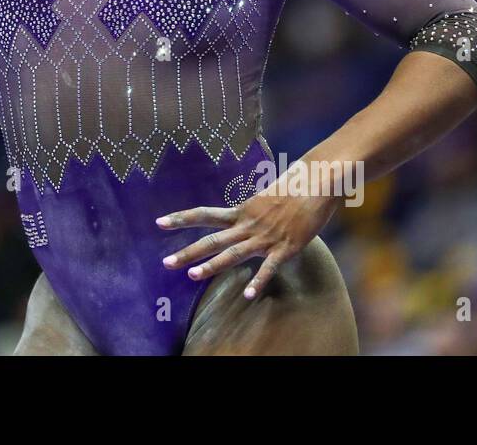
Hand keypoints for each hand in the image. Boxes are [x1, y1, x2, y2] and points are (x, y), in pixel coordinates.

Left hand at [155, 172, 341, 299]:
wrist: (318, 182)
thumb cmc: (295, 187)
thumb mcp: (266, 197)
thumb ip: (252, 211)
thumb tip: (244, 215)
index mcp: (242, 210)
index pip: (204, 214)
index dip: (181, 218)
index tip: (159, 222)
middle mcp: (248, 224)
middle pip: (212, 240)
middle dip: (187, 252)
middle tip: (165, 263)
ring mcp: (265, 237)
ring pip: (232, 254)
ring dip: (211, 266)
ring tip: (192, 276)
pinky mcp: (285, 247)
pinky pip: (269, 268)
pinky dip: (259, 282)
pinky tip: (248, 295)